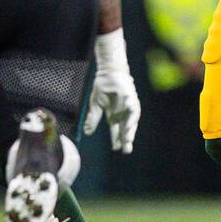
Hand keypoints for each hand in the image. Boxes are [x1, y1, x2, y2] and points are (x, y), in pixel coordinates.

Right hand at [83, 29, 139, 153]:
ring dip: (130, 128)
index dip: (116, 139)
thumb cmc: (103, 87)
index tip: (116, 148)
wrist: (108, 72)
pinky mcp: (131, 96)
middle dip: (126, 138)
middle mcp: (123, 113)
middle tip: (126, 149)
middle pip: (125, 128)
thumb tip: (87, 132)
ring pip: (131, 119)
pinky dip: (132, 111)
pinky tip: (130, 119)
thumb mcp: (96, 104)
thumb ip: (93, 118)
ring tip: (128, 137)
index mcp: (114, 116)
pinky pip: (133, 105)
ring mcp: (128, 105)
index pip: (116, 131)